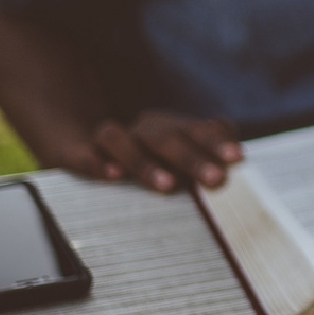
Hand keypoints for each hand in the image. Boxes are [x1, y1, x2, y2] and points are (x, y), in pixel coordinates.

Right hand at [54, 110, 243, 191]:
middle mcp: (139, 131)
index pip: (194, 131)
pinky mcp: (75, 153)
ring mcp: (108, 143)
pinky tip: (112, 175)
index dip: (216, 142)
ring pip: (120, 140)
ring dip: (144, 162)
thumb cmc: (146, 159)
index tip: (238, 157)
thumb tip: (227, 130)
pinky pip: (81, 154)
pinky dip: (95, 162)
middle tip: (216, 178)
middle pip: (164, 137)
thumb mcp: (178, 156)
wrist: (82, 145)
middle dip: (192, 158)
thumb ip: (205, 146)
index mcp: (168, 129)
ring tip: (168, 186)